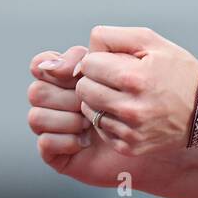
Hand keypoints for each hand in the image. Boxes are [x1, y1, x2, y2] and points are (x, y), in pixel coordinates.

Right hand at [27, 46, 137, 188]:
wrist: (161, 137)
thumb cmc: (150, 99)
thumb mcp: (137, 61)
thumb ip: (111, 44)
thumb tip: (82, 56)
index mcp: (71, 77)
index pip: (42, 64)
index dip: (53, 66)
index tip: (78, 71)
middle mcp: (59, 101)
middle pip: (36, 91)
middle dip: (64, 96)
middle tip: (91, 103)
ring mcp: (57, 128)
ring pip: (36, 117)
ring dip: (65, 119)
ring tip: (91, 123)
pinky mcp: (59, 154)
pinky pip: (45, 143)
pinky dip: (65, 141)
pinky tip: (86, 141)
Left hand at [73, 26, 197, 157]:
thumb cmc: (178, 70)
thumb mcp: (151, 40)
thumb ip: (112, 37)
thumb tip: (84, 52)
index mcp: (134, 78)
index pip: (88, 65)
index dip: (98, 60)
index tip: (112, 62)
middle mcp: (130, 108)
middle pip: (83, 89)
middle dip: (94, 80)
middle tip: (114, 79)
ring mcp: (130, 131)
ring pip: (88, 111)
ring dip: (98, 100)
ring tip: (121, 95)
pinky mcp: (130, 147)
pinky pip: (100, 130)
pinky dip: (108, 119)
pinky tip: (126, 112)